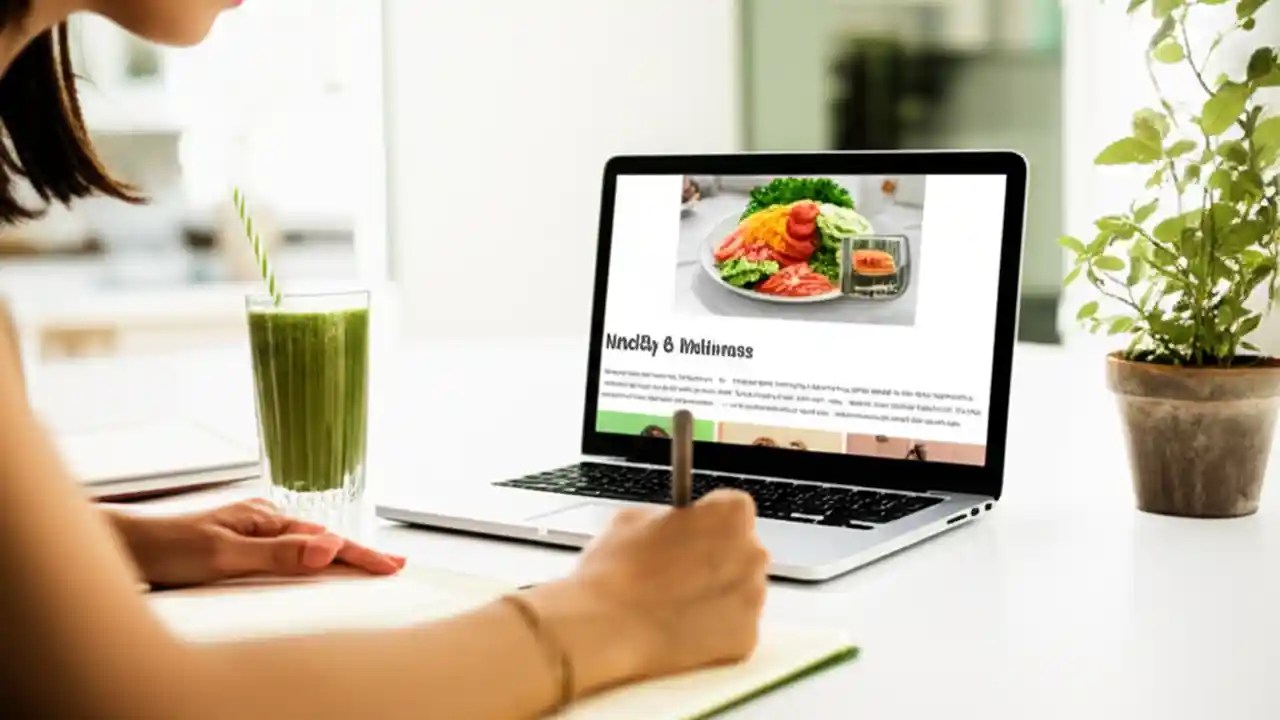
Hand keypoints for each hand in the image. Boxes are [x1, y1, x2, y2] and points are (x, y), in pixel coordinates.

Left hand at [107, 499, 405, 586]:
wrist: (123, 547)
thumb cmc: (167, 549)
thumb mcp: (224, 556)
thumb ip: (278, 554)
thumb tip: (329, 547)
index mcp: (267, 518)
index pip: (327, 541)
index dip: (362, 556)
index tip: (394, 567)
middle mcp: (263, 521)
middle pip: (323, 540)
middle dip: (359, 553)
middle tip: (393, 566)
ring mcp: (251, 532)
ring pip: (307, 544)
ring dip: (338, 554)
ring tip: (366, 563)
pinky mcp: (239, 546)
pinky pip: (287, 551)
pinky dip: (311, 557)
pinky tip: (314, 562)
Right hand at [525, 490, 768, 695]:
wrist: (606, 627)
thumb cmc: (616, 572)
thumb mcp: (634, 518)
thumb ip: (671, 518)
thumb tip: (677, 526)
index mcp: (729, 514)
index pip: (733, 508)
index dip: (708, 522)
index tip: (693, 533)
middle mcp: (751, 553)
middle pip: (742, 550)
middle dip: (718, 559)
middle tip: (681, 571)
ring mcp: (752, 598)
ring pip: (741, 590)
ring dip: (718, 593)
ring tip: (676, 602)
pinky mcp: (745, 637)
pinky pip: (735, 627)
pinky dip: (716, 629)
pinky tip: (683, 626)